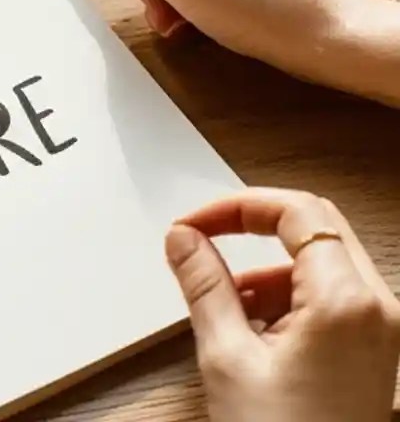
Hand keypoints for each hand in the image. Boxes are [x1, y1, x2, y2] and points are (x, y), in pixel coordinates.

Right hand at [166, 188, 399, 421]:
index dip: (237, 207)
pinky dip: (287, 297)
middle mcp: (377, 308)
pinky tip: (252, 332)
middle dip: (252, 230)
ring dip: (267, 269)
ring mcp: (380, 328)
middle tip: (202, 241)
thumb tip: (183, 239)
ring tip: (226, 308)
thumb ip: (203, 286)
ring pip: (320, 261)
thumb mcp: (227, 356)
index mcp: (346, 302)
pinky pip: (329, 295)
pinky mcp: (372, 347)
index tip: (193, 223)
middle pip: (315, 227)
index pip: (297, 212)